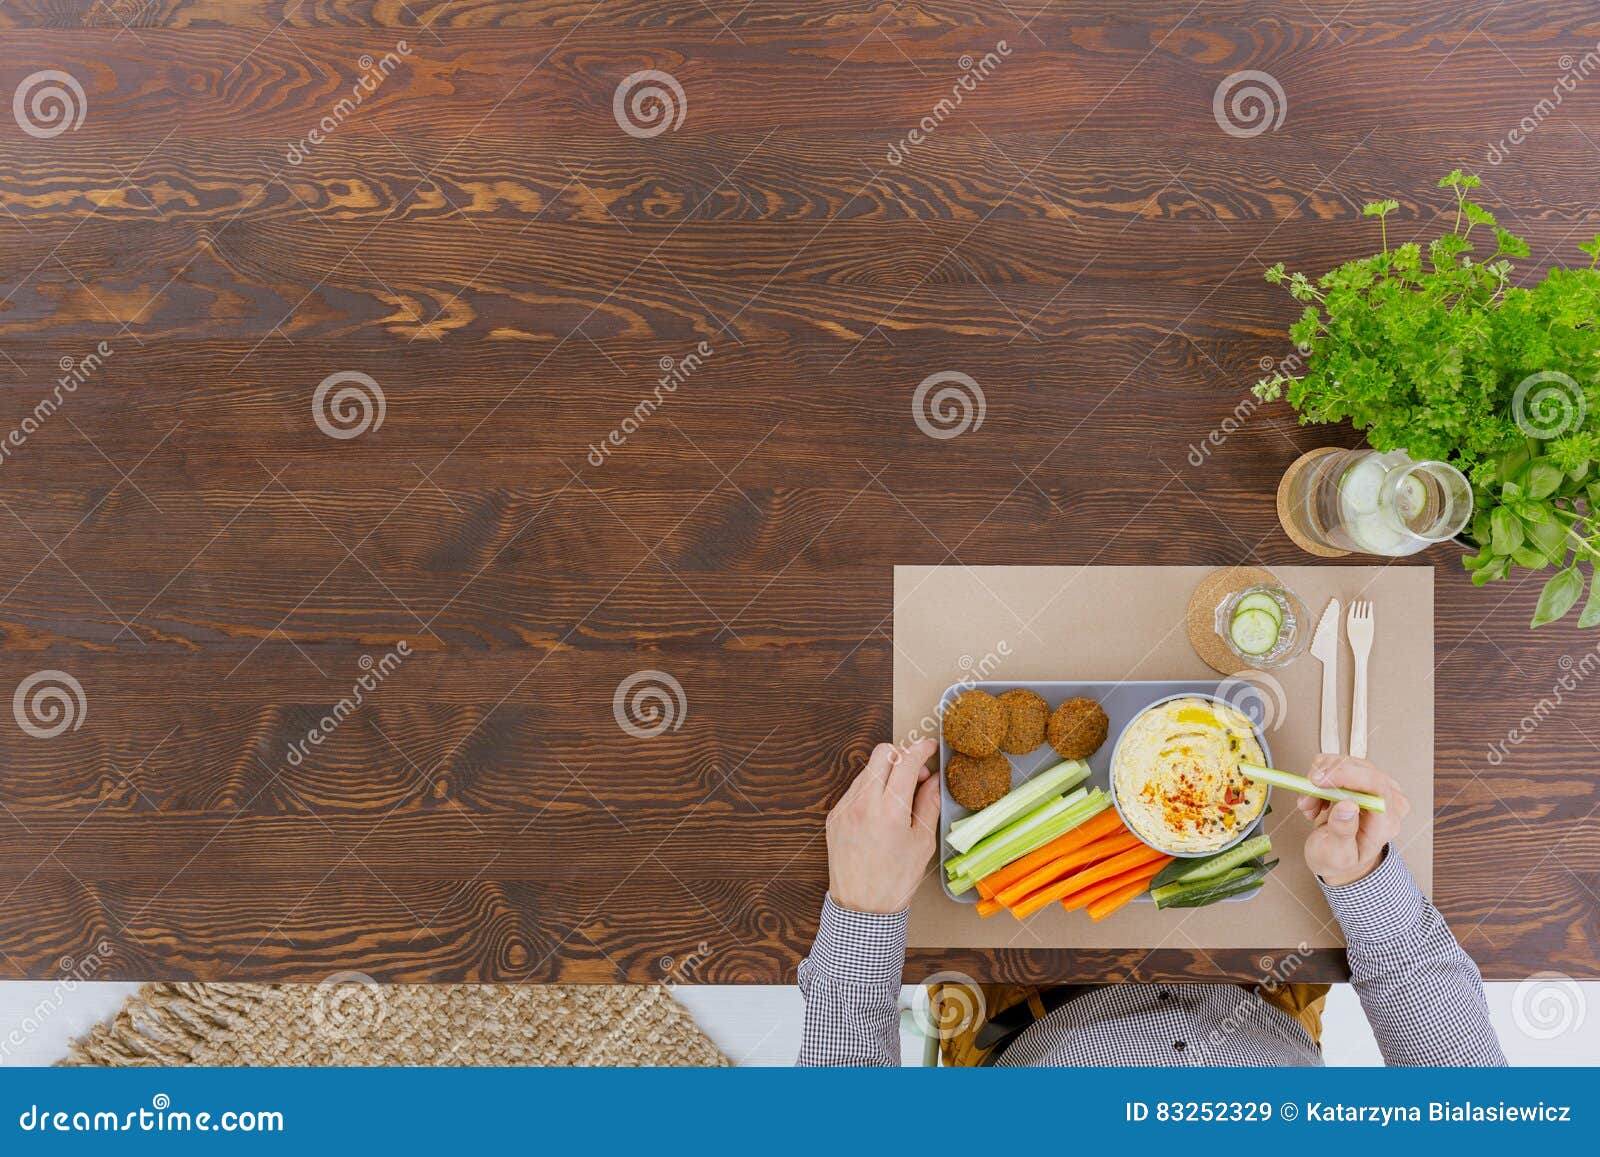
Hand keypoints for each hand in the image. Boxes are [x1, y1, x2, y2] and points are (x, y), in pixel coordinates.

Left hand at [825, 737, 941, 913]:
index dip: (920, 748)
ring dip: (886, 773)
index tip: (929, 747)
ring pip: (867, 770)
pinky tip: (882, 811)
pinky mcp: (834, 816)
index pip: (905, 760)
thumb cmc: (896, 880)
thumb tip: (934, 779)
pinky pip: (854, 789)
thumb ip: (929, 804)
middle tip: (916, 775)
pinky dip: (871, 790)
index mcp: (889, 810)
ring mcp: (844, 808)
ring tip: (900, 798)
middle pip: (881, 753)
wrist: (861, 908)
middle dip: (902, 755)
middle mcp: (862, 803)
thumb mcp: (922, 842)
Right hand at [1298, 754, 1410, 885]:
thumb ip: (1343, 832)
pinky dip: (1320, 777)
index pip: (1376, 784)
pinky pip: (1336, 763)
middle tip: (1306, 801)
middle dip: (1326, 780)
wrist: (1335, 856)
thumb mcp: (1337, 855)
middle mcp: (1387, 800)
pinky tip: (1316, 798)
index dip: (1346, 776)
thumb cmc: (1338, 860)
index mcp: (1387, 821)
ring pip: (1345, 763)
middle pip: (1359, 768)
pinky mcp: (1360, 777)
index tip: (1318, 781)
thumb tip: (1348, 805)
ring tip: (1310, 805)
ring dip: (1319, 782)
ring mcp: (1375, 786)